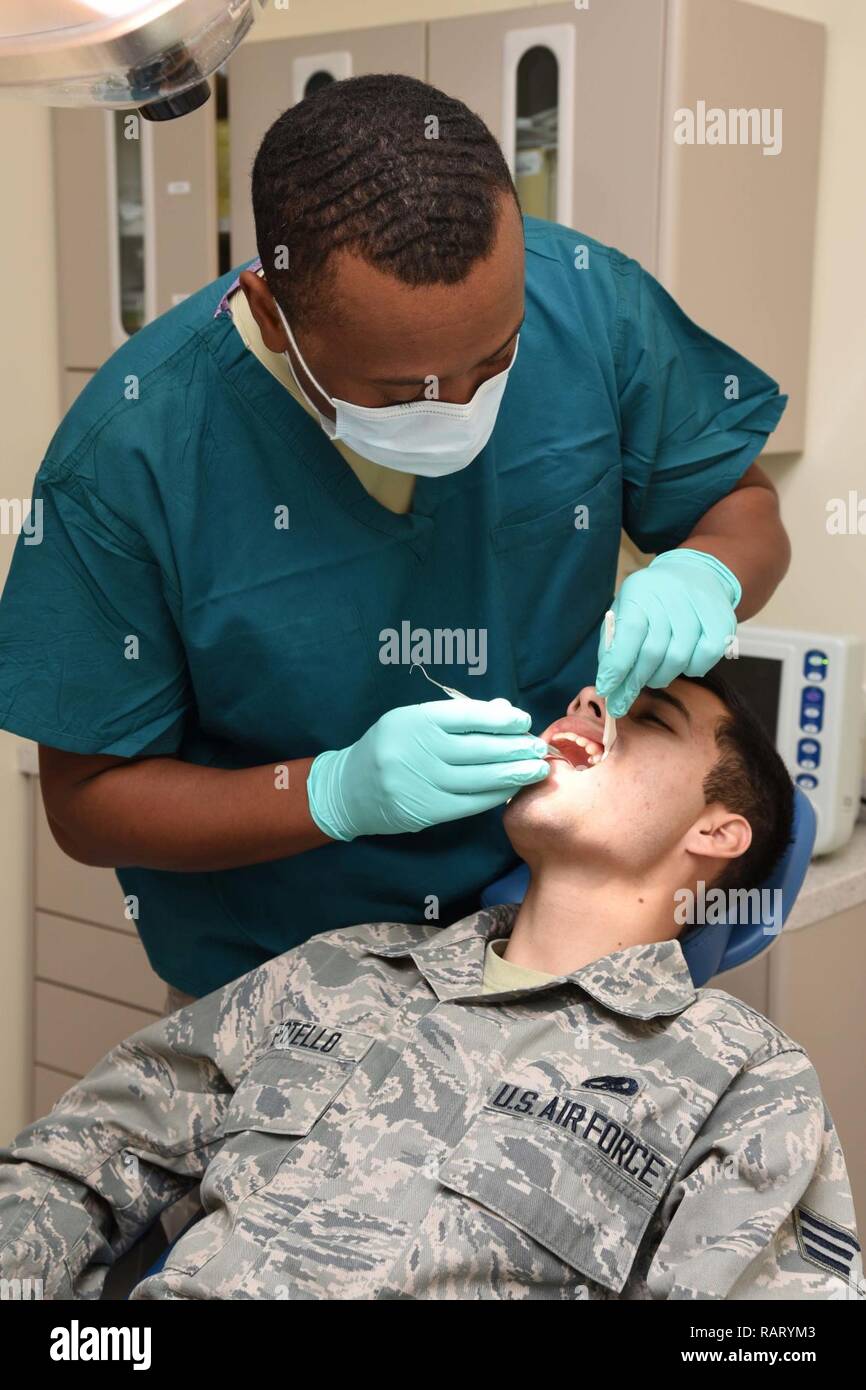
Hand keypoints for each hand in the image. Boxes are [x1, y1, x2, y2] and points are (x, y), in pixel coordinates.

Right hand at [307, 698, 549, 839]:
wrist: (349, 789)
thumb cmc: (391, 747)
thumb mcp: (415, 721)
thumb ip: (458, 717)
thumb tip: (505, 711)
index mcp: (413, 720)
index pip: (467, 716)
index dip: (500, 718)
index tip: (523, 720)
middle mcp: (415, 749)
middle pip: (478, 748)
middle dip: (514, 748)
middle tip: (538, 748)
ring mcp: (419, 782)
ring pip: (477, 778)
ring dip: (512, 774)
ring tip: (535, 769)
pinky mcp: (424, 810)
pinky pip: (468, 803)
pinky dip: (493, 795)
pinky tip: (510, 788)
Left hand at [595, 548, 740, 716]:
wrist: (694, 574)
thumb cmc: (651, 602)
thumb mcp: (624, 612)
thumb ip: (613, 646)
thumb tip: (607, 684)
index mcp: (641, 590)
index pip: (629, 632)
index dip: (617, 666)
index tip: (606, 689)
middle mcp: (672, 594)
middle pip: (653, 650)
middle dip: (636, 680)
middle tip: (626, 695)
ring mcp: (700, 606)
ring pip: (679, 658)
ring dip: (661, 676)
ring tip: (655, 675)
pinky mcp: (723, 619)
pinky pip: (706, 657)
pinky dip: (692, 668)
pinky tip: (683, 663)